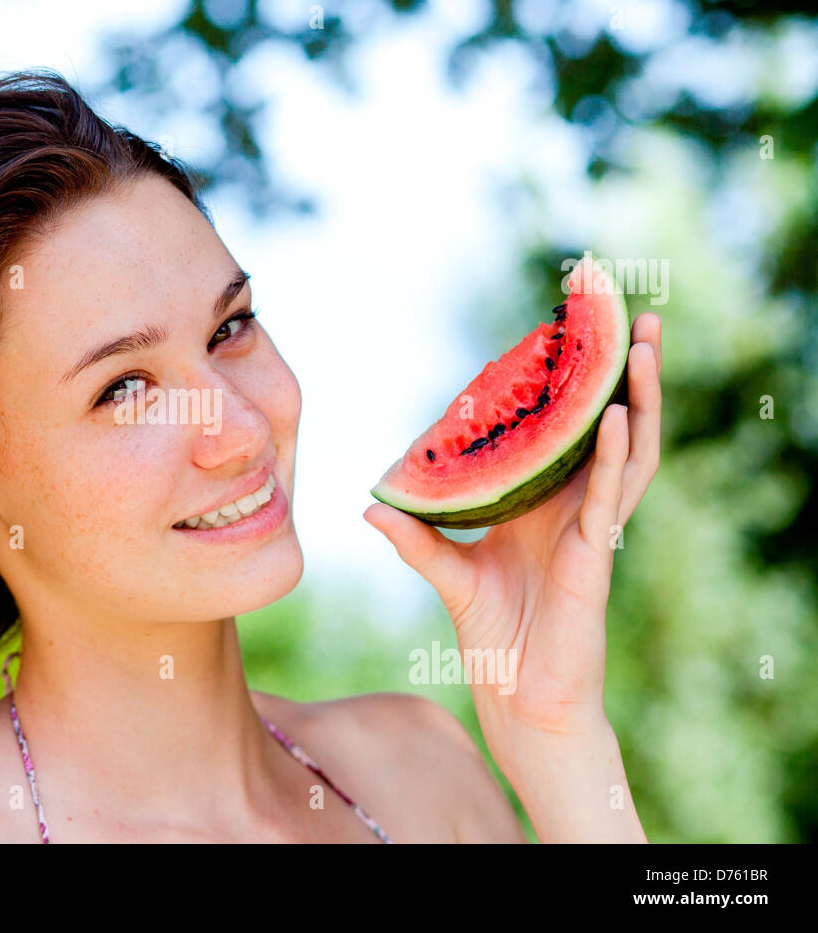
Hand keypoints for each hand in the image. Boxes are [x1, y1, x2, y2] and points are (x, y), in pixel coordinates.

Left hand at [364, 313, 661, 743]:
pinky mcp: (595, 555)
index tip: (569, 331)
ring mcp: (592, 527)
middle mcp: (574, 506)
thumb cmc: (493, 635)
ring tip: (641, 342)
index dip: (571, 385)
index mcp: (545, 503)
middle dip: (623, 372)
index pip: (564, 430)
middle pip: (609, 426)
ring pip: (628, 449)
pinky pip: (609, 495)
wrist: (518, 695)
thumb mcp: (446, 573)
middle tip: (632, 315)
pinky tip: (615, 415)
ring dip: (638, 395)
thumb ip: (415, 538)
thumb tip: (371, 505)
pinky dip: (611, 454)